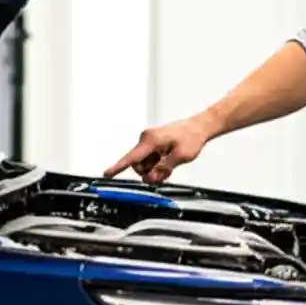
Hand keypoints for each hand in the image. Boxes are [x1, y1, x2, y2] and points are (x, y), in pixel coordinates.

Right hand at [103, 111, 218, 183]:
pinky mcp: (153, 144)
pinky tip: (168, 162)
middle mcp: (146, 139)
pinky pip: (149, 160)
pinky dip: (157, 165)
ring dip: (154, 170)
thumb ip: (164, 168)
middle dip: (149, 173)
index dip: (118, 167)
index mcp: (151, 140)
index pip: (131, 157)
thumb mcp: (181, 157)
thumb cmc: (191, 137)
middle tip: (165, 174)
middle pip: (137, 165)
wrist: (199, 127)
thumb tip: (151, 177)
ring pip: (144, 164)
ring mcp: (149, 141)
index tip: (106, 174)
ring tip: (170, 166)